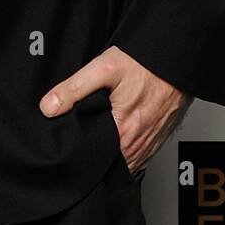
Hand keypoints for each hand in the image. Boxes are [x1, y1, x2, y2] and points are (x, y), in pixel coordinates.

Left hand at [39, 46, 192, 174]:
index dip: (81, 159)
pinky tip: (117, 139)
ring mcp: (151, 142)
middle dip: (95, 159)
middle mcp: (139, 143)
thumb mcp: (103, 68)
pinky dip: (128, 151)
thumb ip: (74, 89)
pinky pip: (140, 154)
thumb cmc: (144, 64)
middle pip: (111, 164)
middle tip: (79, 146)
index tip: (69, 152)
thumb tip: (48, 108)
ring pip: (126, 162)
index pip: (96, 162)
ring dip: (112, 158)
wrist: (175, 60)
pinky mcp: (160, 137)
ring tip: (96, 144)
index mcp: (123, 132)